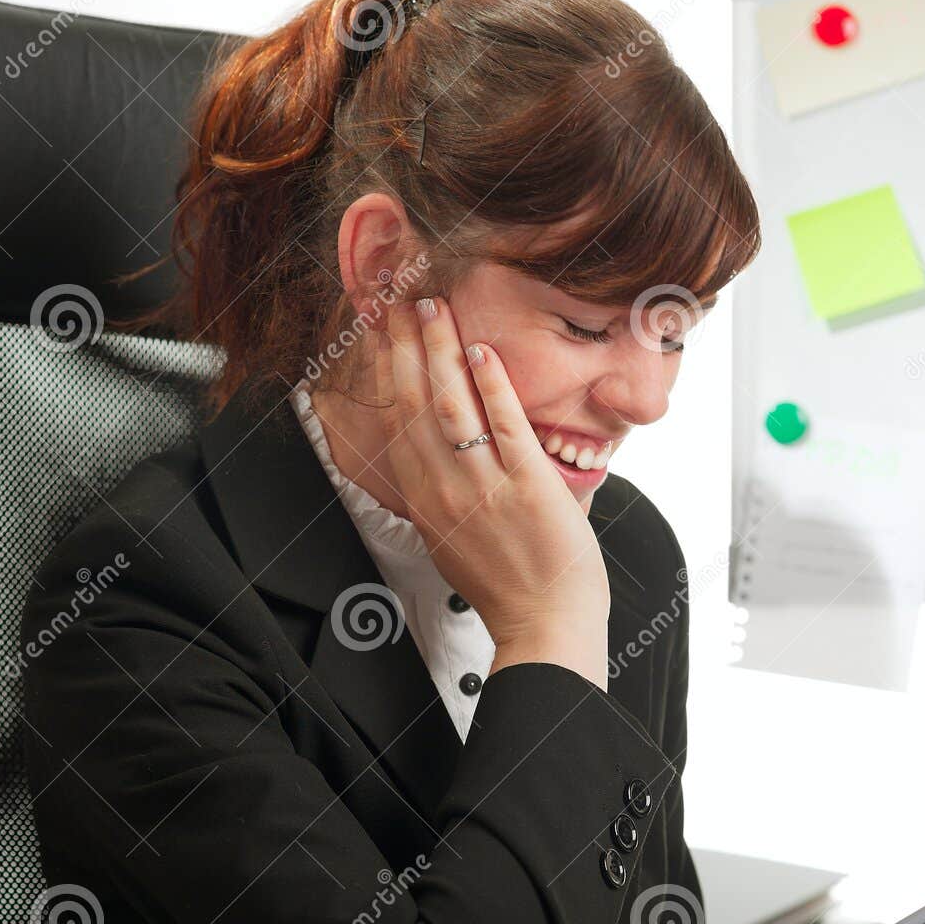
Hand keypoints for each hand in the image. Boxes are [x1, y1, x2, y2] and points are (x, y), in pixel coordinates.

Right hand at [374, 296, 609, 685]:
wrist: (544, 626)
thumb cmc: (507, 586)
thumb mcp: (452, 540)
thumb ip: (440, 497)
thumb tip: (434, 464)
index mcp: (425, 502)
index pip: (395, 421)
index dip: (386, 370)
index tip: (380, 330)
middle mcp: (444, 491)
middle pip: (413, 404)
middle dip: (404, 345)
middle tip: (399, 297)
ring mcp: (483, 488)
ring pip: (451, 406)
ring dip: (440, 351)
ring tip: (433, 307)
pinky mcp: (525, 487)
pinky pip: (503, 426)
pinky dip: (491, 386)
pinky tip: (482, 351)